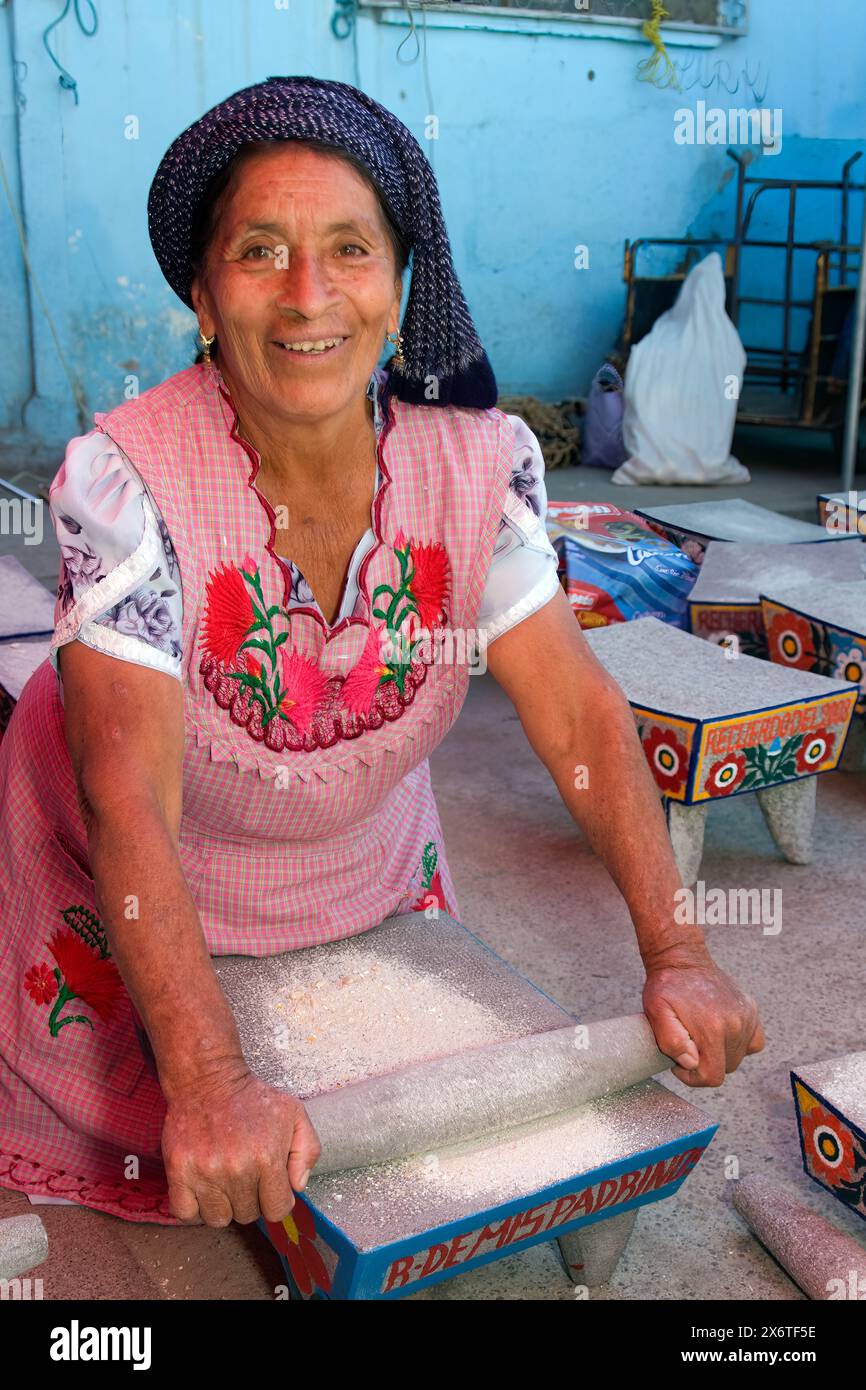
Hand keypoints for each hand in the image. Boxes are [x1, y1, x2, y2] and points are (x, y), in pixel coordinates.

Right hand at [161, 1069, 321, 1226]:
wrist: (208, 1080)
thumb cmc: (252, 1098)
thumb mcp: (294, 1113)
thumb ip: (308, 1151)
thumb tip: (297, 1187)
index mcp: (267, 1157)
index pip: (277, 1210)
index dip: (276, 1201)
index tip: (269, 1187)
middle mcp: (236, 1169)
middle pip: (247, 1215)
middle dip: (250, 1199)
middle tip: (245, 1175)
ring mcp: (205, 1172)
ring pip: (218, 1219)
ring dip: (223, 1206)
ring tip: (223, 1181)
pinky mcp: (178, 1171)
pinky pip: (186, 1214)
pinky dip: (194, 1208)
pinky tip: (203, 1189)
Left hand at [642, 940, 764, 1086]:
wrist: (682, 959)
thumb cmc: (667, 987)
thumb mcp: (657, 1012)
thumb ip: (672, 1042)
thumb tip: (692, 1063)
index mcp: (713, 1028)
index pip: (713, 1076)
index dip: (693, 1077)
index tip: (679, 1063)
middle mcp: (735, 1024)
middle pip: (726, 1068)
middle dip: (705, 1063)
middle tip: (688, 1044)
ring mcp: (747, 1017)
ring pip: (739, 1057)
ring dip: (720, 1053)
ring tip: (701, 1035)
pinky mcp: (752, 1011)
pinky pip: (754, 1042)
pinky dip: (740, 1044)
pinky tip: (722, 1033)